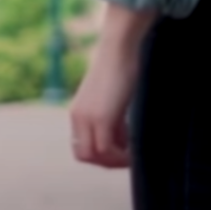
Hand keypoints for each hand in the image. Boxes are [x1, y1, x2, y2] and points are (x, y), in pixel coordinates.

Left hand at [69, 49, 137, 168]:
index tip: (119, 150)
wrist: (119, 48)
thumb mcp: (112, 99)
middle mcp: (78, 116)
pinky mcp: (100, 117)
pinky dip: (120, 156)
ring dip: (113, 160)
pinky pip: (105, 149)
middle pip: (83, 155)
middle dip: (105, 161)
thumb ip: (112, 120)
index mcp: (78, 112)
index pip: (81, 146)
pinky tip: (132, 151)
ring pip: (92, 156)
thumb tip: (122, 139)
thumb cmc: (121, 68)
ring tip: (131, 155)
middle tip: (125, 156)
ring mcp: (87, 118)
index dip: (100, 154)